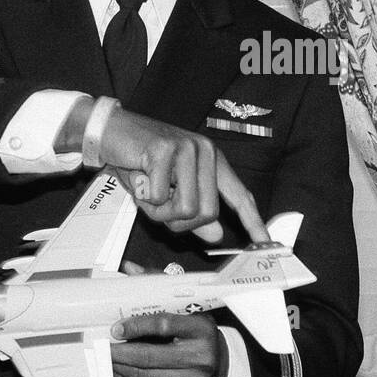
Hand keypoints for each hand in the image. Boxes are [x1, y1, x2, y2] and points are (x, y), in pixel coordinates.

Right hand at [61, 101, 268, 244]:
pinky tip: (137, 177)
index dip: (253, 222)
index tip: (266, 245)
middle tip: (159, 207)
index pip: (239, 195)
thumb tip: (217, 235)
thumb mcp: (168, 191)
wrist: (110, 131)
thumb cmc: (139, 161)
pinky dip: (143, 197)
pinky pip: (158, 197)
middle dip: (181, 222)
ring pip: (185, 208)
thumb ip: (193, 212)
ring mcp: (187, 149)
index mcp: (212, 161)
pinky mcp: (165, 150)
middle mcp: (206, 152)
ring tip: (147, 190)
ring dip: (160, 211)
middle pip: (208, 212)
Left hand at [109, 312, 227, 376]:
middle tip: (103, 347)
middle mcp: (200, 358)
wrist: (220, 368)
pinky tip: (119, 372)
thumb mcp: (188, 318)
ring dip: (118, 367)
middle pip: (147, 355)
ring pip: (141, 375)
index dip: (136, 327)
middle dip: (118, 352)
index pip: (163, 325)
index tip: (116, 329)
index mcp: (202, 331)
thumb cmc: (198, 339)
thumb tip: (124, 310)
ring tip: (107, 359)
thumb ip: (160, 314)